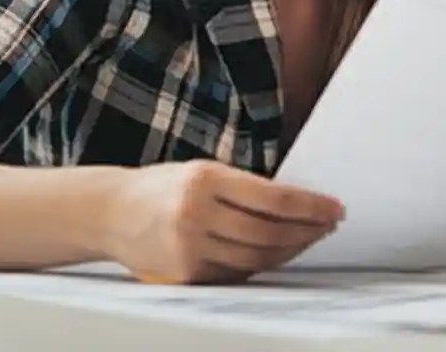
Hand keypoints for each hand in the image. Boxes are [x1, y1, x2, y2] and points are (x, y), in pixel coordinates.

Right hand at [102, 160, 343, 283]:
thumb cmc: (165, 186)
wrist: (109, 212)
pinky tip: (280, 253)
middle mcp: (196, 214)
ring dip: (292, 250)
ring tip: (310, 237)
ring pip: (257, 258)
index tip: (336, 208)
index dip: (311, 206)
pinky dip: (263, 264)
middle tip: (330, 225)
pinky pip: (236, 272)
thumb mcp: (204, 172)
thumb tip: (301, 204)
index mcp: (206, 180)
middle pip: (269, 232)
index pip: (274, 198)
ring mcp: (188, 247)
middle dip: (308, 231)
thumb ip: (245, 187)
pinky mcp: (185, 273)